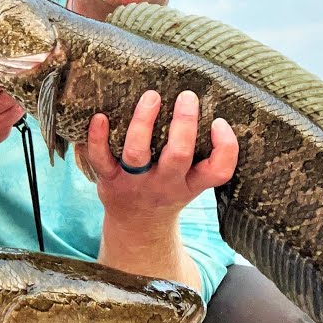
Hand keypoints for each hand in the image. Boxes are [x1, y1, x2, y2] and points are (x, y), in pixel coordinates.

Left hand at [84, 90, 237, 227]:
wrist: (137, 226)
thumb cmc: (168, 191)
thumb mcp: (192, 181)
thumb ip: (202, 153)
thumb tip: (209, 101)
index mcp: (190, 182)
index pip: (218, 171)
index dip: (225, 147)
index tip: (219, 122)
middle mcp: (165, 183)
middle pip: (177, 156)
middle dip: (184, 125)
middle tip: (187, 96)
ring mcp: (135, 182)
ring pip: (137, 153)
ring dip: (143, 122)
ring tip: (152, 96)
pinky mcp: (109, 179)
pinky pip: (100, 159)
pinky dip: (97, 138)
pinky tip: (99, 116)